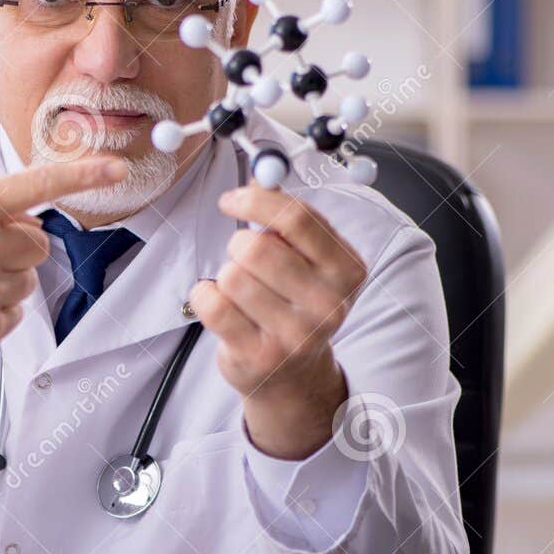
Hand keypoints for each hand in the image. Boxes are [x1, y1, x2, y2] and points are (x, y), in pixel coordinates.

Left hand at [188, 184, 366, 458]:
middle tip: (243, 261)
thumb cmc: (294, 304)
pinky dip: (206, 297)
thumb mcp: (308, 261)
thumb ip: (289, 220)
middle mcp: (328, 305)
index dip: (255, 201)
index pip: (296, 218)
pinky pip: (212, 304)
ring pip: (231, 276)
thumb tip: (259, 178)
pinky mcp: (259, 356)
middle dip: (239, 246)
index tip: (232, 200)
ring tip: (242, 293)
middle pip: (257, 247)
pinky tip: (224, 308)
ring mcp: (295, 335)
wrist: (293, 375)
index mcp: (347, 270)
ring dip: (225, 276)